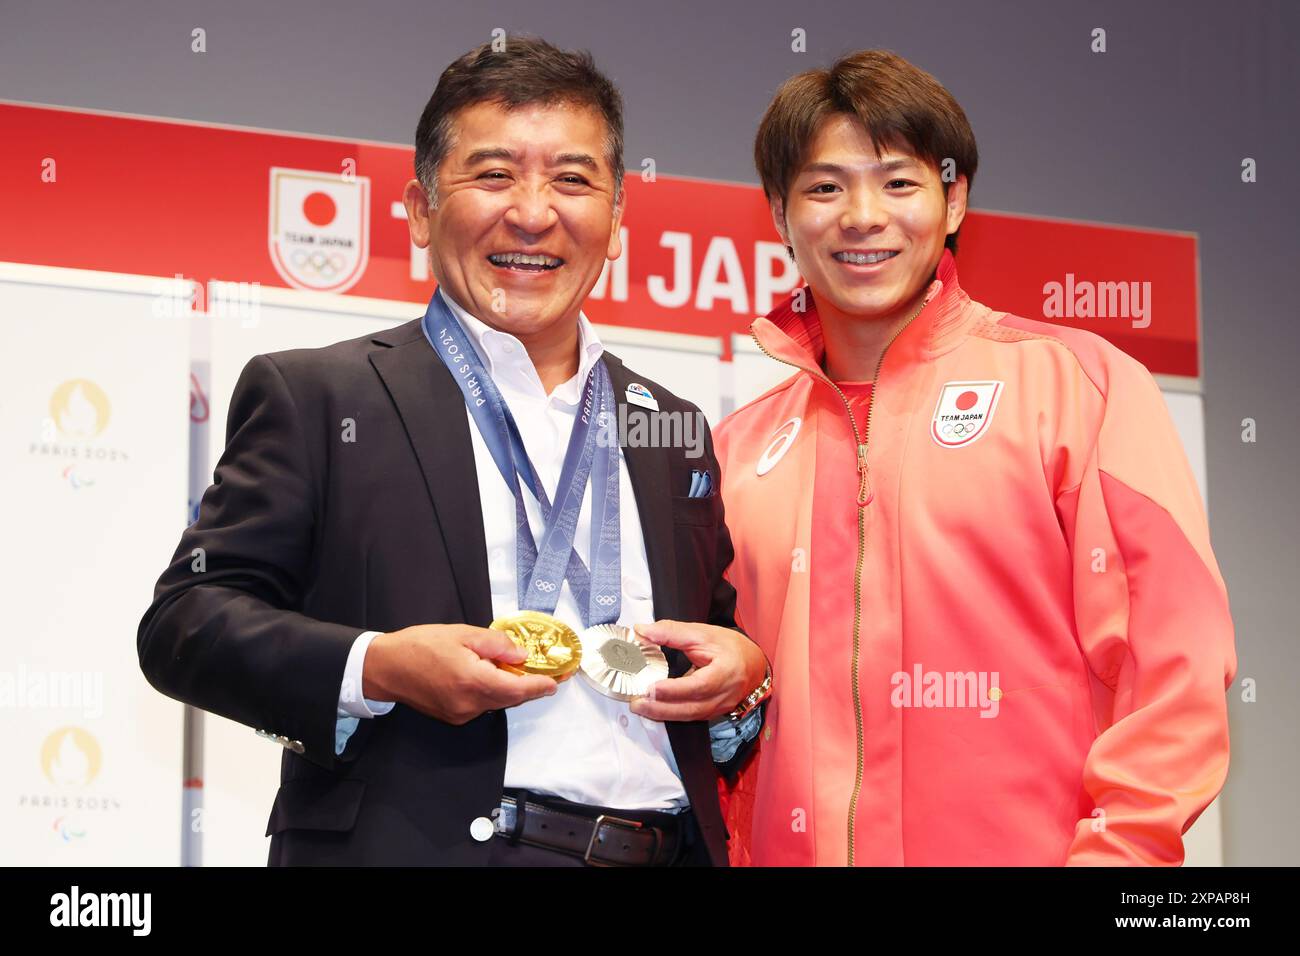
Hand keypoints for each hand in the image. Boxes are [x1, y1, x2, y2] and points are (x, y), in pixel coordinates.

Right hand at [363, 624, 556, 724]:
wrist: (385, 667)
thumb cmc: (419, 646)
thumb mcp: (462, 634)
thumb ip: (495, 645)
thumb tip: (520, 654)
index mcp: (474, 681)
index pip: (518, 689)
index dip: (541, 685)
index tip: (557, 681)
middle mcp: (470, 704)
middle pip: (511, 699)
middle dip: (531, 687)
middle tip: (548, 675)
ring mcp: (461, 714)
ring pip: (498, 703)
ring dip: (512, 690)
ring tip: (520, 671)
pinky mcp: (453, 716)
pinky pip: (483, 705)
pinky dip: (494, 693)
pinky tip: (493, 677)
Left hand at [628, 619, 766, 722]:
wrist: (754, 664)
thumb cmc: (730, 647)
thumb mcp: (702, 633)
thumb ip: (671, 632)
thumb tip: (641, 631)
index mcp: (726, 672)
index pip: (699, 685)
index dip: (674, 690)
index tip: (651, 687)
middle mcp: (724, 695)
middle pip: (691, 708)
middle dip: (661, 708)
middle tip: (636, 702)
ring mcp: (719, 708)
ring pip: (688, 716)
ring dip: (661, 714)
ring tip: (638, 707)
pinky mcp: (712, 713)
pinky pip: (689, 717)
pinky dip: (670, 715)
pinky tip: (653, 710)